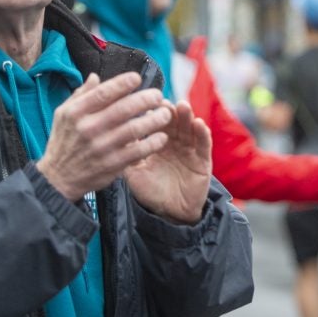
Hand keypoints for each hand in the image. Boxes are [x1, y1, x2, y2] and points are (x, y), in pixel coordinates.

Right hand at [37, 72, 173, 201]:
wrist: (58, 177)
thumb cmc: (64, 141)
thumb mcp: (63, 114)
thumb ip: (81, 95)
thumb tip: (95, 76)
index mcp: (76, 112)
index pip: (103, 93)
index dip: (123, 83)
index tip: (137, 78)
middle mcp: (88, 128)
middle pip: (123, 109)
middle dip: (146, 99)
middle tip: (158, 95)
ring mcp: (101, 147)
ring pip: (134, 129)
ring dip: (154, 119)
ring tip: (166, 113)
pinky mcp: (112, 164)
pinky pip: (138, 151)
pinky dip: (153, 143)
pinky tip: (162, 136)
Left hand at [123, 100, 212, 223]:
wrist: (170, 214)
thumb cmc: (151, 192)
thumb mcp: (134, 172)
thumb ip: (126, 155)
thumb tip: (113, 134)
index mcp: (159, 144)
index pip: (157, 124)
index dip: (154, 113)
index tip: (147, 104)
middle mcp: (175, 144)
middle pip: (174, 122)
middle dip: (170, 111)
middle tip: (164, 102)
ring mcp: (190, 151)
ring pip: (189, 129)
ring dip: (187, 117)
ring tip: (182, 106)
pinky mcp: (203, 161)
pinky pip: (204, 144)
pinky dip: (202, 133)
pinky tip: (199, 124)